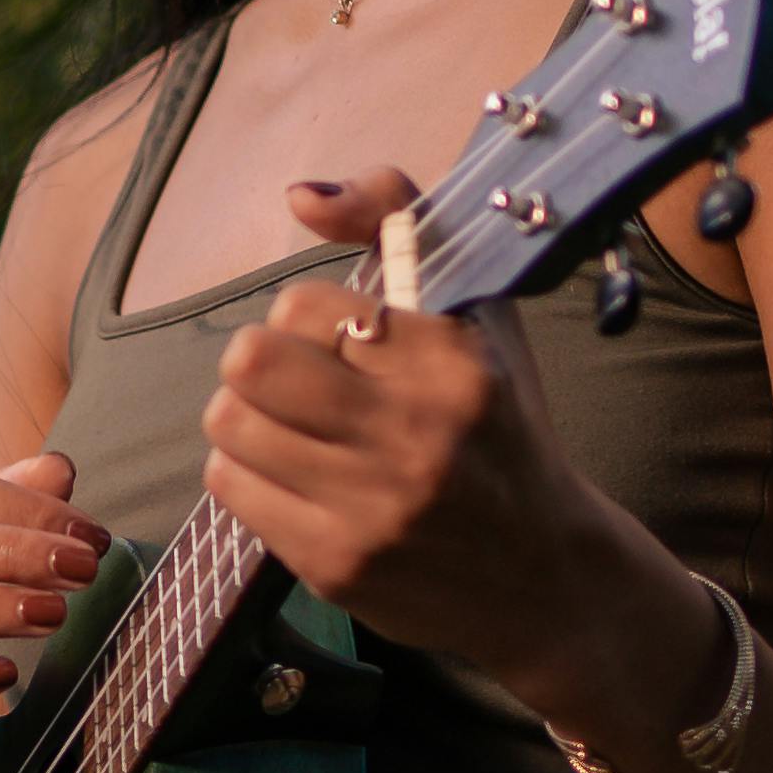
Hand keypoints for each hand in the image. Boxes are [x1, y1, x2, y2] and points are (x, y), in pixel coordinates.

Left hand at [199, 171, 684, 721]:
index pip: (303, 305)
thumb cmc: (497, 429)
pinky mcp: (336, 565)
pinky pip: (233, 488)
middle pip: (252, 362)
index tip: (342, 346)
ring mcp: (372, 507)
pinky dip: (249, 474)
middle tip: (289, 383)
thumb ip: (398, 220)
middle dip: (257, 363)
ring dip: (246, 418)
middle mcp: (413, 433)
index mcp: (450, 361)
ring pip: (229, 424)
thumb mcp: (477, 314)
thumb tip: (298, 196)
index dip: (306, 319)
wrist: (543, 576)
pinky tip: (297, 479)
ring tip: (292, 430)